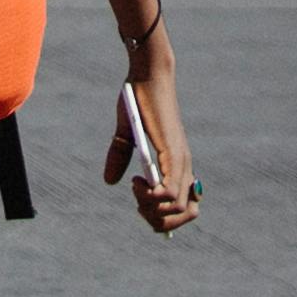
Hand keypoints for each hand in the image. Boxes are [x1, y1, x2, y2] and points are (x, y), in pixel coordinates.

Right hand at [102, 38, 199, 236]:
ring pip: (180, 207)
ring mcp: (181, 161)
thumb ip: (119, 157)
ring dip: (154, 209)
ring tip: (136, 190)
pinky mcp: (173, 154)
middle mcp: (184, 166)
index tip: (140, 204)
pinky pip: (170, 192)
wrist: (147, 76)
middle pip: (186, 214)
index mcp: (178, 165)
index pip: (185, 206)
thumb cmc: (139, 100)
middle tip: (137, 204)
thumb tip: (110, 182)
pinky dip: (152, 196)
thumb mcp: (126, 133)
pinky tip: (137, 180)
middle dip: (159, 220)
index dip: (164, 216)